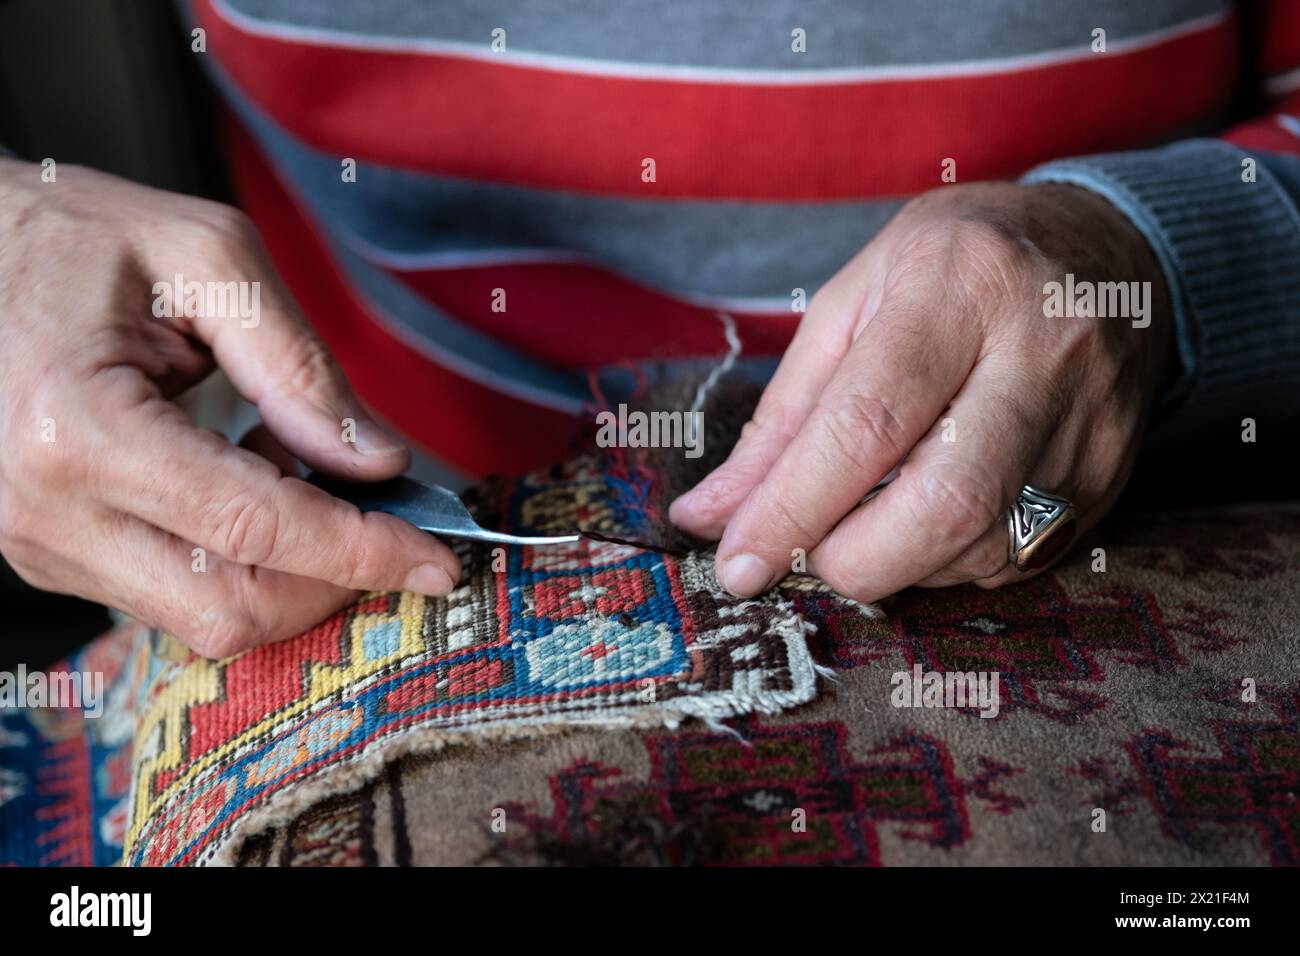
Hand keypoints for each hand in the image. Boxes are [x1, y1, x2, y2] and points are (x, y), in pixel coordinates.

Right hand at [0, 160, 459, 657]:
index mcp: (79, 429)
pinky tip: (247, 483)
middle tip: (386, 516)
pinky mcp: (49, 555)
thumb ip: (298, 364)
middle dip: (333, 580)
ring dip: (287, 568)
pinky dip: (241, 561)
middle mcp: (46, 512)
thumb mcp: (204, 257)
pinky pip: (172, 594)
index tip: (440, 558)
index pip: (257, 528)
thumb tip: (379, 462)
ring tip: (293, 468)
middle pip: (232, 607)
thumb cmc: (70, 237)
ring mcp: (38, 546)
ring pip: (204, 618)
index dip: (364, 550)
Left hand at [671, 182, 1172, 600]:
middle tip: (801, 558)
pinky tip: (921, 519)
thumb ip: (781, 416)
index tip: (738, 561)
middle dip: (852, 560)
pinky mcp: (1110, 481)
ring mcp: (1089, 426)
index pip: (869, 423)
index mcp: (963, 286)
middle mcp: (1042, 356)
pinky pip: (1012, 559)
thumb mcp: (855, 301)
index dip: (794, 507)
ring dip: (895, 564)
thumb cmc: (958, 267)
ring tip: (863, 520)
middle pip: (946, 504)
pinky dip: (943, 562)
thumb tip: (708, 515)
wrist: (1112, 251)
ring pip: (981, 546)